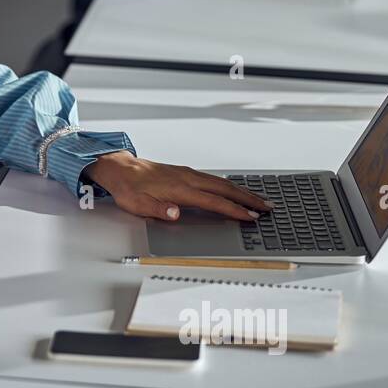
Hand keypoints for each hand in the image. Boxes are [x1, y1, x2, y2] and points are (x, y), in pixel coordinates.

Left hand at [82, 151, 271, 222]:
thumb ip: (159, 210)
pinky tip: (234, 189)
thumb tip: (175, 213)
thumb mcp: (139, 205)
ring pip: (222, 182)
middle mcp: (188, 178)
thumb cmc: (129, 188)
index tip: (251, 217)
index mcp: (180, 188)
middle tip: (268, 207)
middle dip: (249, 198)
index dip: (234, 210)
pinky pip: (213, 179)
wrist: (120, 169)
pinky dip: (229, 185)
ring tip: (258, 199)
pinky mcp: (185, 173)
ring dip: (242, 191)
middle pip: (225, 188)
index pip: (214, 201)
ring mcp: (188, 173)